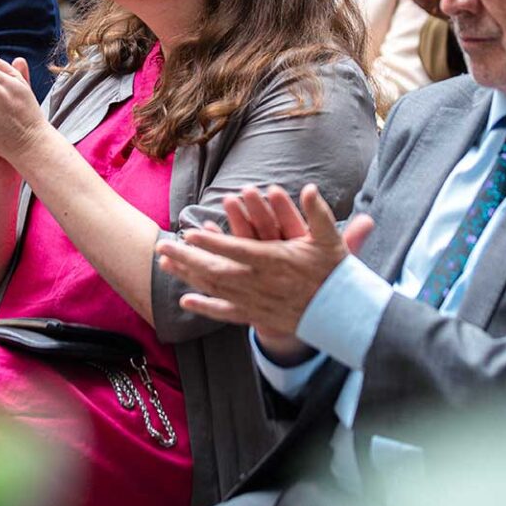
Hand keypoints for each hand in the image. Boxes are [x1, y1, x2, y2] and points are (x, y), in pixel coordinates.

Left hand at [162, 183, 374, 338]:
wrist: (343, 316)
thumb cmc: (335, 275)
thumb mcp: (331, 241)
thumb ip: (318, 214)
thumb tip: (309, 188)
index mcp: (275, 261)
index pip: (236, 250)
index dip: (212, 243)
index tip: (189, 234)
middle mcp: (260, 284)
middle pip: (215, 270)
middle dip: (186, 258)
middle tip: (162, 248)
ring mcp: (256, 302)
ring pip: (215, 290)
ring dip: (188, 277)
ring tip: (164, 265)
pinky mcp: (256, 317)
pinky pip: (225, 313)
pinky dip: (205, 307)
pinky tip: (186, 300)